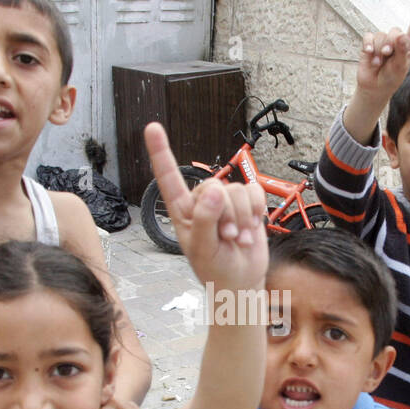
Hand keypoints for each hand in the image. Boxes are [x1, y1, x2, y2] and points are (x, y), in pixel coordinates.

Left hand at [143, 122, 267, 292]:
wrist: (241, 280)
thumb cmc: (215, 269)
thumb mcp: (203, 249)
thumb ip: (205, 220)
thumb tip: (213, 192)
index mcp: (182, 211)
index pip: (168, 177)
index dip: (160, 152)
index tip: (152, 128)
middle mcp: (202, 201)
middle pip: (216, 186)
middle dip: (227, 214)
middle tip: (228, 238)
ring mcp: (225, 201)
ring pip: (238, 190)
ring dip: (243, 218)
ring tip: (239, 239)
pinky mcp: (247, 202)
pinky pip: (255, 191)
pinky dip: (257, 211)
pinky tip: (253, 228)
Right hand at [356, 0, 409, 105]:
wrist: (375, 87)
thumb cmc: (391, 78)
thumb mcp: (400, 67)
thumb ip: (402, 51)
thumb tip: (402, 36)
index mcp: (408, 45)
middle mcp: (396, 41)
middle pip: (395, 31)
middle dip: (391, 43)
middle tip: (388, 54)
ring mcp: (382, 42)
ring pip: (380, 35)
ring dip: (378, 50)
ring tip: (378, 62)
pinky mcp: (369, 44)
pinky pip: (368, 37)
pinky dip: (368, 45)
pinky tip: (369, 54)